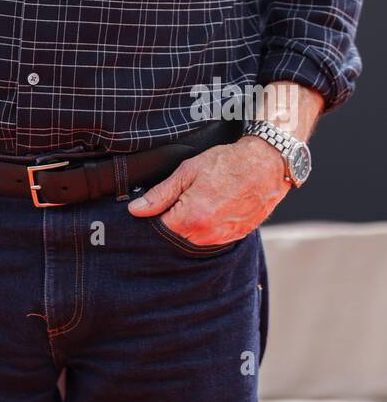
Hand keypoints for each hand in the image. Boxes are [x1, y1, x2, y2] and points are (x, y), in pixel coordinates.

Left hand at [127, 137, 291, 244]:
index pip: (159, 227)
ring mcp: (223, 238)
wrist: (266, 165)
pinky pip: (212, 237)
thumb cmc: (227, 163)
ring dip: (192, 223)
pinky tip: (215, 205)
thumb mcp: (188, 171)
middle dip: (174, 219)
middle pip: (176, 235)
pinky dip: (208, 225)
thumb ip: (160, 194)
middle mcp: (207, 234)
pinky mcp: (235, 236)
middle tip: (185, 195)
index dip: (156, 213)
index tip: (161, 200)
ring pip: (194, 238)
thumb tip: (136, 210)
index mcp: (192, 218)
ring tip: (203, 197)